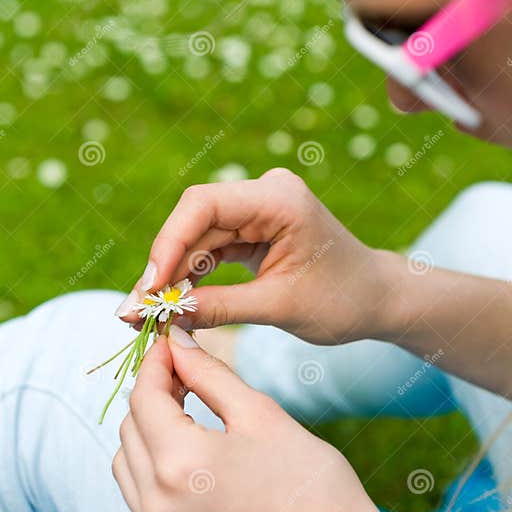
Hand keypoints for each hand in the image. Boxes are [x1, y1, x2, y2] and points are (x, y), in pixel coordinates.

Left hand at [112, 327, 390, 511]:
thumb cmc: (312, 488)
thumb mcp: (261, 415)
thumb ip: (210, 374)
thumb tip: (178, 343)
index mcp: (178, 465)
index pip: (143, 398)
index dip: (156, 363)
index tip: (172, 344)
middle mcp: (157, 507)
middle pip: (130, 430)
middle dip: (152, 394)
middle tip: (187, 374)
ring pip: (128, 466)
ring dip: (148, 432)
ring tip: (187, 412)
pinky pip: (142, 502)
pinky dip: (154, 470)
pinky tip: (191, 456)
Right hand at [117, 168, 396, 345]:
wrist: (377, 300)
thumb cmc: (343, 300)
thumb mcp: (280, 307)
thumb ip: (220, 307)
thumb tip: (163, 316)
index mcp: (279, 199)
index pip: (204, 205)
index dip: (168, 243)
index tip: (149, 287)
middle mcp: (264, 195)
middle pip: (195, 222)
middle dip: (164, 267)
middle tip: (134, 311)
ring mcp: (257, 211)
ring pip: (198, 239)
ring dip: (173, 276)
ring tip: (145, 315)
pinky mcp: (252, 230)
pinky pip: (211, 250)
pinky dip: (191, 278)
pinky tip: (171, 304)